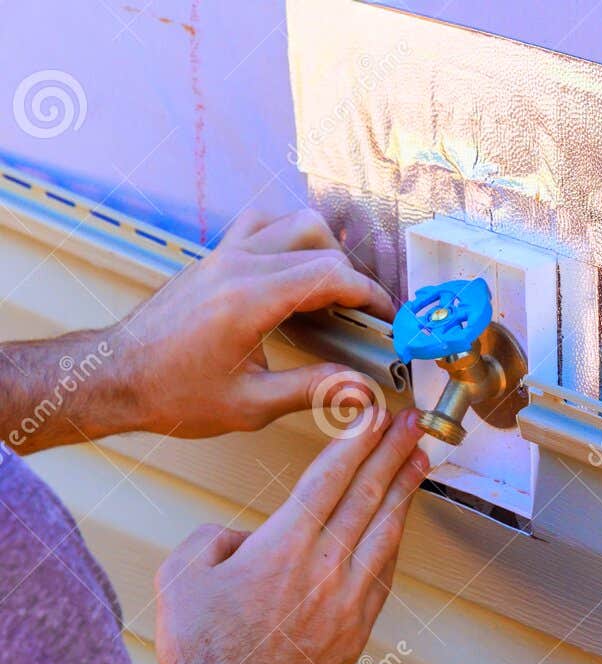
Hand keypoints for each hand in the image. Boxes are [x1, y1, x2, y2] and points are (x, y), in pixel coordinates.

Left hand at [112, 208, 394, 438]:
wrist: (117, 376)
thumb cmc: (173, 393)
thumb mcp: (251, 405)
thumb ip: (314, 390)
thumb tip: (364, 390)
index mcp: (248, 300)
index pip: (330, 274)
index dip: (370, 295)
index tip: (387, 319)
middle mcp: (236, 266)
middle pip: (319, 243)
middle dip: (353, 277)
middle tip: (364, 314)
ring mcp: (222, 256)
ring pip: (292, 223)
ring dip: (324, 249)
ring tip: (333, 291)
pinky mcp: (214, 258)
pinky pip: (262, 225)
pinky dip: (289, 239)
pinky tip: (295, 273)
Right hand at [155, 407, 425, 663]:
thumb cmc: (206, 649)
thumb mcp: (183, 575)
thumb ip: (213, 537)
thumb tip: (243, 536)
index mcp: (285, 544)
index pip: (330, 477)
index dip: (357, 440)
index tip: (377, 415)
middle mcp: (326, 564)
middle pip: (368, 495)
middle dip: (393, 452)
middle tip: (414, 423)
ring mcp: (349, 596)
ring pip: (386, 530)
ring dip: (406, 491)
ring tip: (421, 461)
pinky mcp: (359, 625)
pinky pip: (384, 571)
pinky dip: (395, 540)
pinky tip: (399, 525)